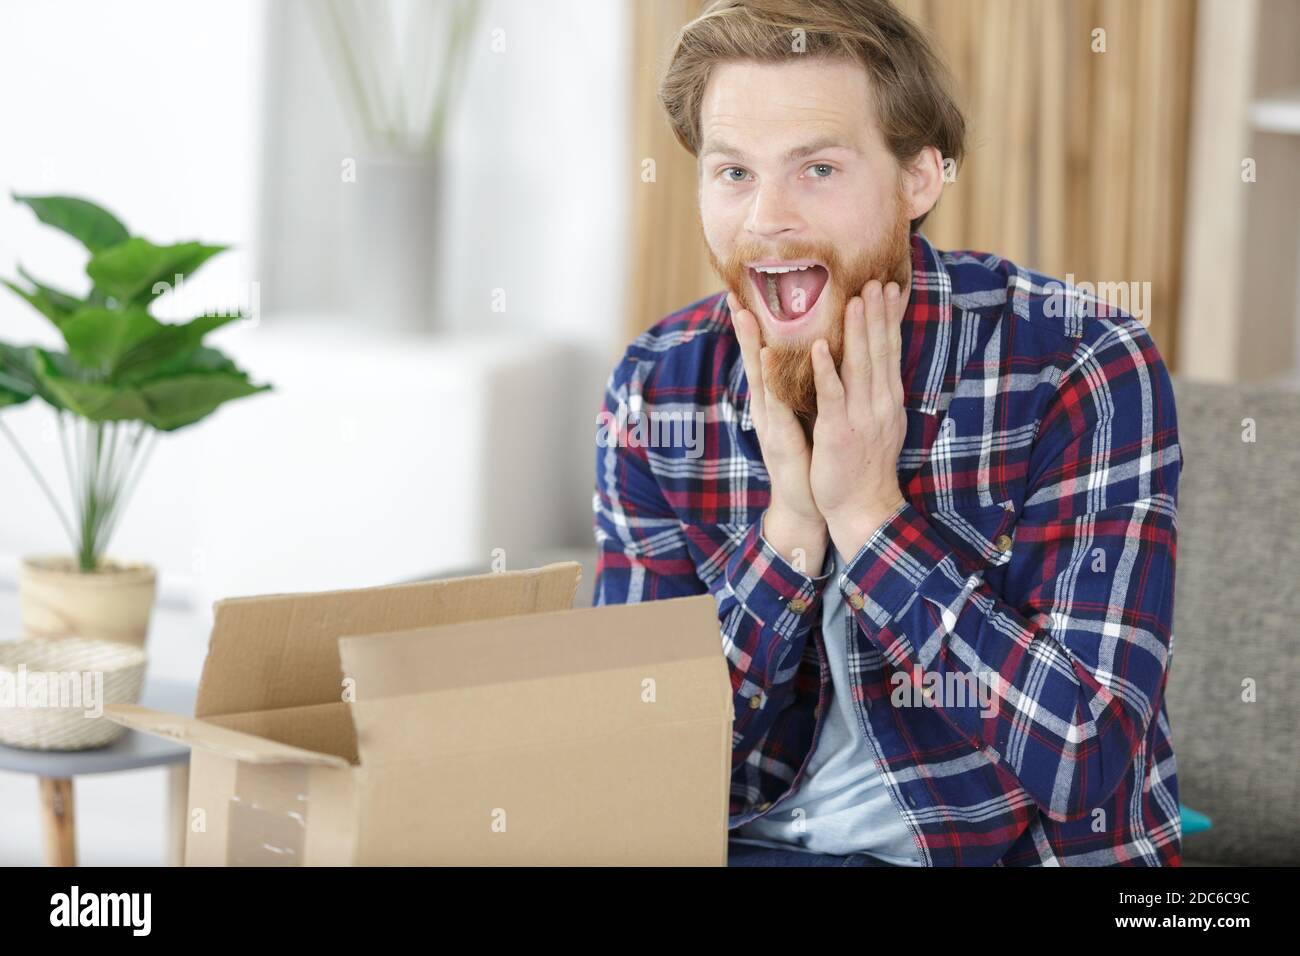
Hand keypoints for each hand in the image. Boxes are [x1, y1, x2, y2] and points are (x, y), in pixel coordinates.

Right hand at [730, 292, 826, 573]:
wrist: (809, 504)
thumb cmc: (810, 461)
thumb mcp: (807, 419)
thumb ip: (805, 392)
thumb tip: (810, 363)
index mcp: (778, 401)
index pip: (767, 357)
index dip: (758, 328)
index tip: (749, 295)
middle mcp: (769, 408)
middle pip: (755, 359)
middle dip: (745, 327)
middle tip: (733, 293)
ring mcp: (772, 422)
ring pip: (760, 376)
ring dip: (751, 343)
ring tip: (745, 313)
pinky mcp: (781, 437)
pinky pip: (777, 402)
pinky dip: (772, 377)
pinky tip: (768, 354)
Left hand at [808, 280, 907, 559]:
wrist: (864, 507)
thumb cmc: (865, 465)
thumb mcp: (879, 423)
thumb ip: (878, 392)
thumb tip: (880, 366)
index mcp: (887, 399)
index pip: (890, 350)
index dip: (889, 318)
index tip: (890, 286)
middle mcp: (879, 403)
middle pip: (879, 351)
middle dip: (877, 314)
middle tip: (875, 280)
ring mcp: (860, 416)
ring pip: (859, 366)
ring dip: (857, 332)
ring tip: (853, 299)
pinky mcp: (838, 431)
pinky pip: (832, 395)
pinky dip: (827, 370)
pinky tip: (820, 346)